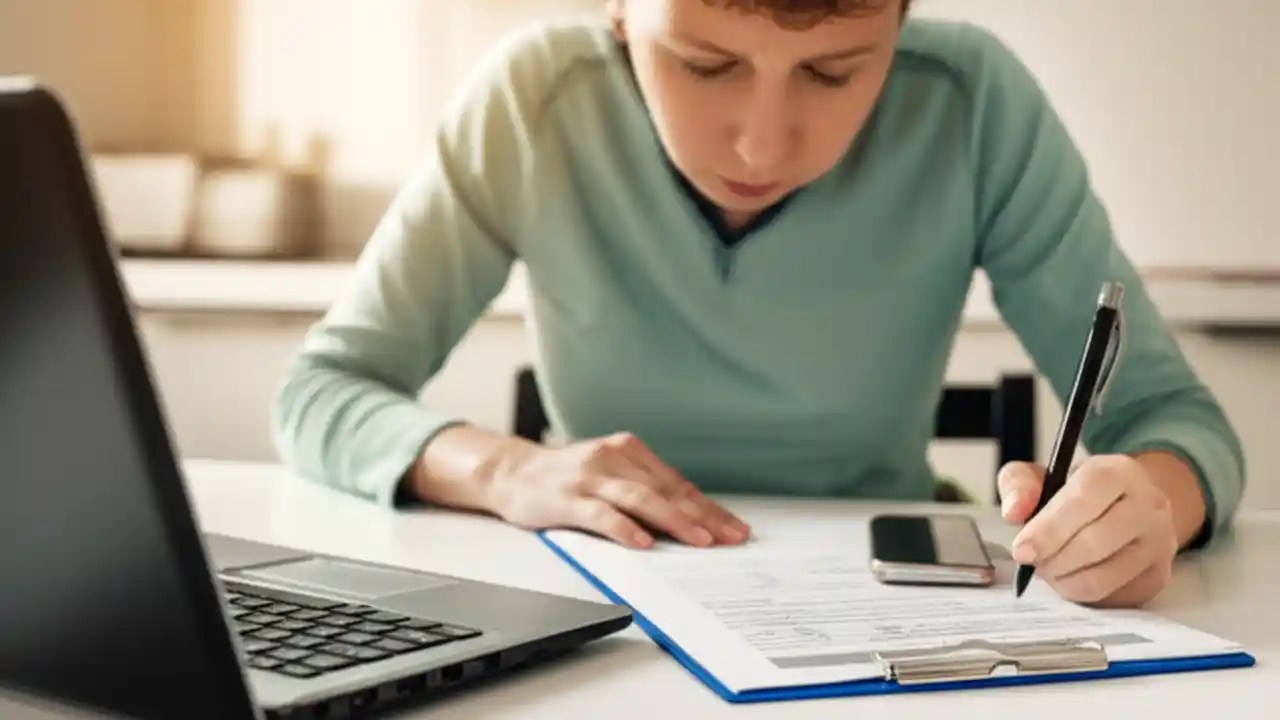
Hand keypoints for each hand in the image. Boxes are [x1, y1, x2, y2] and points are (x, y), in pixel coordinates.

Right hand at [484, 432, 750, 549]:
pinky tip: (642, 542)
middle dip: (703, 516)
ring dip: (674, 520)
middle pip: (666, 490)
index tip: (735, 528)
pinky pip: (600, 513)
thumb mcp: (609, 475)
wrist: (510, 472)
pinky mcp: (566, 497)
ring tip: (700, 540)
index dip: (708, 507)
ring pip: (640, 498)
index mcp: (629, 450)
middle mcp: (613, 457)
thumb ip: (642, 491)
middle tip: (730, 537)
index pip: (677, 483)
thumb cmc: (566, 480)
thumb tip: (689, 521)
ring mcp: (589, 476)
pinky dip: (623, 528)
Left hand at [998, 455, 1178, 607]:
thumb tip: (1014, 512)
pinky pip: (1112, 598)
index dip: (1049, 529)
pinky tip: (1072, 576)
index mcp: (1118, 472)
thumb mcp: (1044, 475)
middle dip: (1053, 559)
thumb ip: (1020, 484)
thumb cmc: (1080, 492)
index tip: (1022, 550)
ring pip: (1104, 577)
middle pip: (1095, 542)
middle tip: (1033, 561)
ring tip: (1049, 568)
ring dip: (1065, 580)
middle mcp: (1148, 505)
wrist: (1131, 505)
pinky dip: (1083, 594)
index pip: (1084, 499)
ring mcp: (1159, 543)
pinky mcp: (1158, 575)